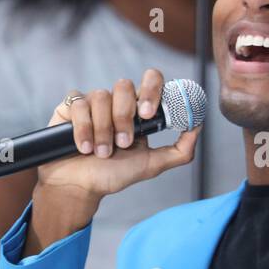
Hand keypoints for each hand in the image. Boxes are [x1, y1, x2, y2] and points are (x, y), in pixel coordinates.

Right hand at [36, 69, 200, 202]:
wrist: (80, 187)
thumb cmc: (112, 175)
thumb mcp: (152, 165)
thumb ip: (179, 150)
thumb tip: (197, 127)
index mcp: (138, 110)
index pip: (152, 81)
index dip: (152, 91)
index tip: (149, 115)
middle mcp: (116, 102)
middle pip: (125, 86)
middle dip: (124, 116)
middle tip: (123, 142)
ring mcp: (93, 102)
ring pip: (102, 97)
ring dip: (103, 131)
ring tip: (101, 152)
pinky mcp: (70, 107)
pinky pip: (79, 105)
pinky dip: (83, 129)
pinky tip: (83, 146)